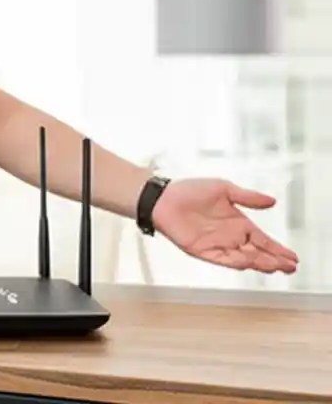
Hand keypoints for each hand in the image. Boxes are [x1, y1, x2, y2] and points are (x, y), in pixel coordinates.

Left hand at [153, 178, 298, 273]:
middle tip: (291, 267)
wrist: (163, 198)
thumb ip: (248, 197)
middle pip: (258, 253)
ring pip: (245, 258)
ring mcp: (218, 245)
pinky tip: (250, 262)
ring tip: (277, 266)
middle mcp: (231, 237)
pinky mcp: (203, 251)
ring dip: (260, 263)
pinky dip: (238, 261)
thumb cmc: (190, 191)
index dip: (278, 249)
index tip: (293, 257)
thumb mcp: (224, 189)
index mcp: (239, 223)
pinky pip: (224, 259)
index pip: (263, 240)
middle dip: (275, 260)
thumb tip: (272, 201)